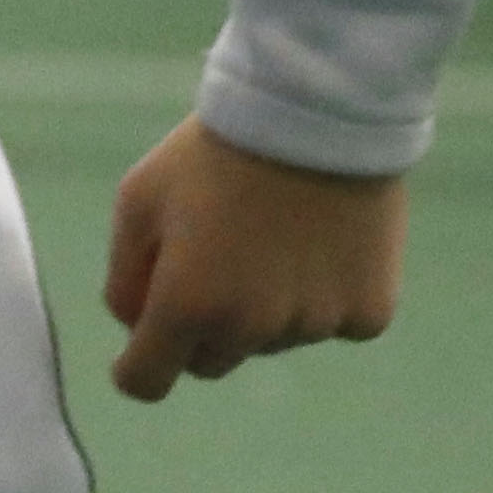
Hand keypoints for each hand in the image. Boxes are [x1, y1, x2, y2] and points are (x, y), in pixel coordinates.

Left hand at [102, 117, 403, 403]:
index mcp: (188, 302)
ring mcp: (315, 325)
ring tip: (268, 231)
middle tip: (209, 259)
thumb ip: (125, 275)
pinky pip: (330, 322)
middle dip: (198, 327)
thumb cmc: (212, 153)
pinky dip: (319, 295)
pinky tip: (319, 239)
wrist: (313, 112)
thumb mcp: (140, 199)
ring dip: (261, 307)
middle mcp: (252, 327)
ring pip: (272, 340)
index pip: (148, 380)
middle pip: (211, 360)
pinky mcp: (367, 315)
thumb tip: (136, 329)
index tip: (136, 359)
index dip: (136, 369)